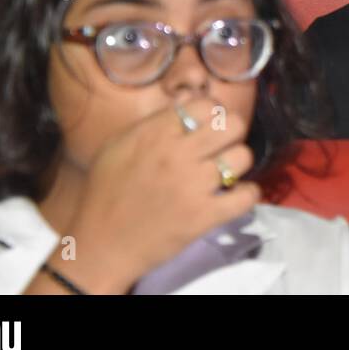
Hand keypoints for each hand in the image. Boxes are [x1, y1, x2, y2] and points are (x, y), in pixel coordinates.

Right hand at [56, 96, 258, 292]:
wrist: (100, 246)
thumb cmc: (106, 193)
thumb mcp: (120, 144)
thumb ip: (155, 122)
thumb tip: (189, 103)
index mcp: (155, 133)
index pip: (206, 105)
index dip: (213, 114)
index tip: (208, 128)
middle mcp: (177, 154)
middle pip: (232, 124)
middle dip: (232, 133)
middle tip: (222, 147)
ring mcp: (193, 185)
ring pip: (242, 157)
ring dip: (237, 164)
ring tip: (225, 173)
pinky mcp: (204, 216)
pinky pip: (247, 195)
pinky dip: (247, 194)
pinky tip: (235, 195)